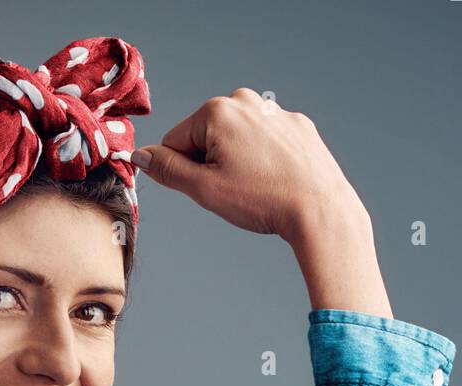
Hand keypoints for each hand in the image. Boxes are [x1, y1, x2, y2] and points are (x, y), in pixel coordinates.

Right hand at [133, 88, 392, 315]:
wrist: (320, 209)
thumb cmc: (264, 200)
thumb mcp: (204, 190)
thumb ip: (167, 170)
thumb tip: (141, 156)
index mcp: (217, 111)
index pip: (176, 141)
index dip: (183, 171)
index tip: (206, 189)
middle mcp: (246, 101)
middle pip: (207, 137)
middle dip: (212, 164)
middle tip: (235, 190)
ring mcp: (275, 111)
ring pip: (238, 141)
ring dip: (238, 162)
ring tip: (259, 187)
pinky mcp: (298, 126)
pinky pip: (266, 143)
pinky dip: (265, 161)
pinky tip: (277, 180)